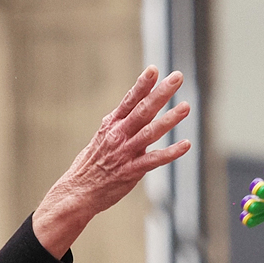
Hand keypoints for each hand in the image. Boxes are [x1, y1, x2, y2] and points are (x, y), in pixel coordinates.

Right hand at [31, 68, 191, 257]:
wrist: (78, 192)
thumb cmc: (90, 166)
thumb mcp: (102, 138)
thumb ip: (120, 125)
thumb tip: (133, 111)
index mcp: (112, 125)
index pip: (129, 100)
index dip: (142, 84)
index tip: (154, 69)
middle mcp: (118, 135)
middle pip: (143, 110)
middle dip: (161, 93)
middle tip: (177, 77)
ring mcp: (125, 152)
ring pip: (150, 132)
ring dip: (169, 119)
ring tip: (186, 107)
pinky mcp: (131, 171)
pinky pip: (154, 160)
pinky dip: (170, 153)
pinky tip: (185, 145)